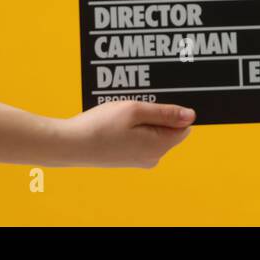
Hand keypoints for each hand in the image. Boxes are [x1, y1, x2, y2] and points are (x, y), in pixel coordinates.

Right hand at [54, 100, 195, 167]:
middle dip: (157, 113)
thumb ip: (166, 113)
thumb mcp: (136, 111)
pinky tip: (117, 119)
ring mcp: (139, 160)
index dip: (174, 109)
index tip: (157, 99)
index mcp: (159, 146)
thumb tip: (191, 116)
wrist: (68, 145)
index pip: (184, 126)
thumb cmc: (100, 126)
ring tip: (123, 110)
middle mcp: (153, 157)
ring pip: (152, 132)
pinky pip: (139, 138)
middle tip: (135, 103)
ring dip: (142, 118)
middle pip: (168, 129)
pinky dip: (132, 126)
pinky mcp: (127, 158)